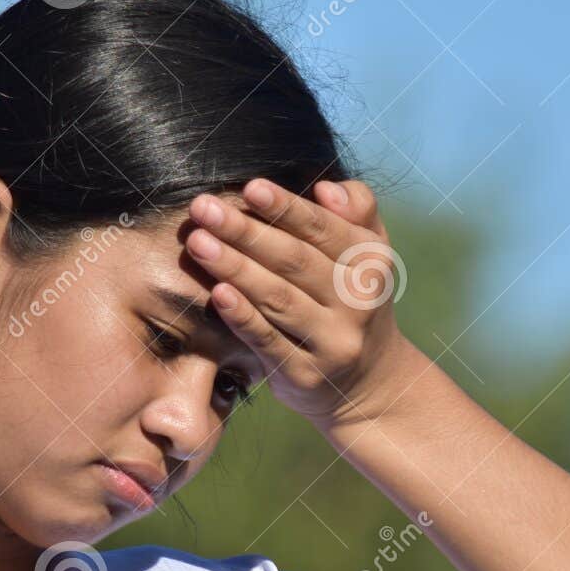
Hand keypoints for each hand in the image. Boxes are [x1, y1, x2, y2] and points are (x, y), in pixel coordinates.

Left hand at [184, 177, 415, 428]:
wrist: (370, 383)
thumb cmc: (353, 301)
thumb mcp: (368, 254)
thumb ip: (356, 210)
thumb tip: (326, 188)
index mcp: (371, 264)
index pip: (323, 229)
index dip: (285, 207)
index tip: (249, 187)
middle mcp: (358, 303)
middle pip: (294, 261)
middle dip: (245, 232)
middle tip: (204, 208)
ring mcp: (332, 342)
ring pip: (278, 298)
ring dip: (234, 268)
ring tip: (198, 242)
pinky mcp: (305, 375)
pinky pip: (267, 341)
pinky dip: (242, 316)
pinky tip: (216, 294)